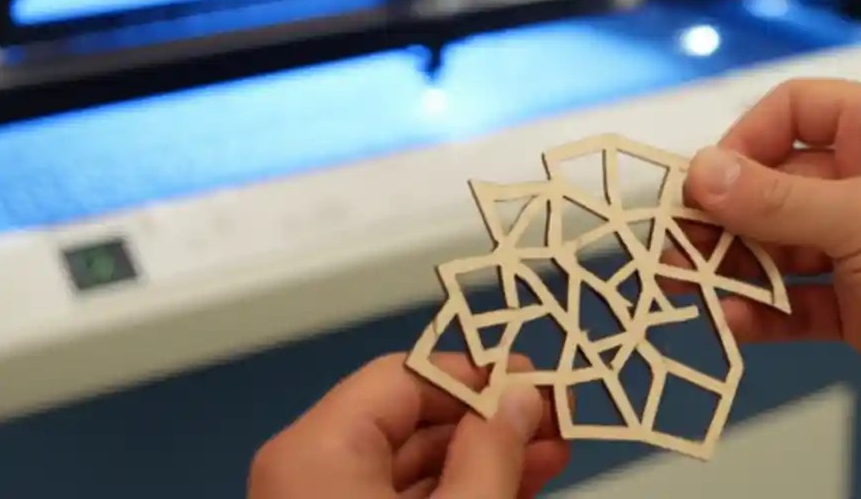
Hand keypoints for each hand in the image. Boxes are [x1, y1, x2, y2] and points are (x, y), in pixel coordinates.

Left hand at [248, 353, 570, 498]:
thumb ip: (494, 452)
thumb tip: (522, 397)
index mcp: (316, 451)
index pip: (406, 376)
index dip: (478, 375)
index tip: (534, 381)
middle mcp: (306, 473)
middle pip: (409, 418)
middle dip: (490, 419)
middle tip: (553, 416)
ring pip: (410, 465)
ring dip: (483, 456)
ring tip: (551, 452)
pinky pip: (399, 498)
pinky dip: (457, 490)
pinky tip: (514, 484)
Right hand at [679, 78, 860, 424]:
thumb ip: (776, 200)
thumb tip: (702, 172)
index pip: (795, 111)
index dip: (746, 140)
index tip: (707, 181)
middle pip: (774, 183)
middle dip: (726, 214)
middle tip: (676, 242)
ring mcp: (859, 243)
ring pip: (776, 243)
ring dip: (733, 264)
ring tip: (686, 285)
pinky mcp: (853, 301)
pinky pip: (792, 298)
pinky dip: (762, 309)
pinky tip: (735, 320)